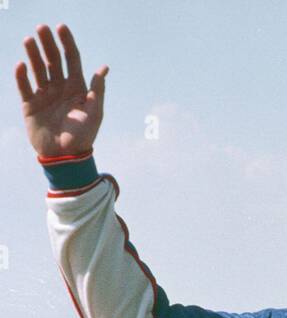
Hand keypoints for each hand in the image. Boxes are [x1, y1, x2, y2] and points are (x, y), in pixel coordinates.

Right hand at [15, 22, 107, 159]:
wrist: (66, 158)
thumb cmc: (83, 137)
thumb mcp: (94, 113)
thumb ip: (97, 90)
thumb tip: (104, 68)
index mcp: (77, 87)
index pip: (72, 59)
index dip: (67, 42)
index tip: (61, 27)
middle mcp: (60, 87)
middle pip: (53, 59)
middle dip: (48, 43)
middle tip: (42, 28)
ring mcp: (45, 95)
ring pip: (38, 69)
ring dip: (33, 54)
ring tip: (29, 40)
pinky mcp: (31, 105)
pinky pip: (25, 86)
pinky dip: (22, 76)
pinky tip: (21, 65)